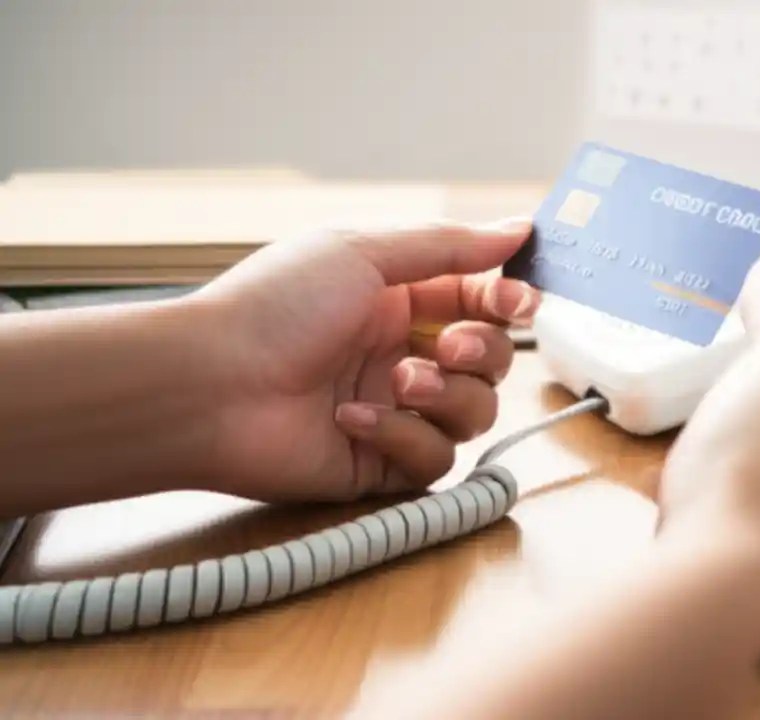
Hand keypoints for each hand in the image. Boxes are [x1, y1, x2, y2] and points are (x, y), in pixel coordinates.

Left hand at [186, 218, 539, 501]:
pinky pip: (434, 459)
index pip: (481, 302)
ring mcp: (396, 412)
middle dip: (484, 353)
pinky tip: (352, 419)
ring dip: (446, 396)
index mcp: (399, 300)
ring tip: (398, 383)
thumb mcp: (364, 252)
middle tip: (449, 347)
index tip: (521, 302)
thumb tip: (518, 228)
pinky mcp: (382, 465)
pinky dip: (403, 437)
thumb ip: (449, 246)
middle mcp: (403, 355)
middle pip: (492, 361)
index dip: (509, 303)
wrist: (211, 387)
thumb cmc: (275, 307)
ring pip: (474, 414)